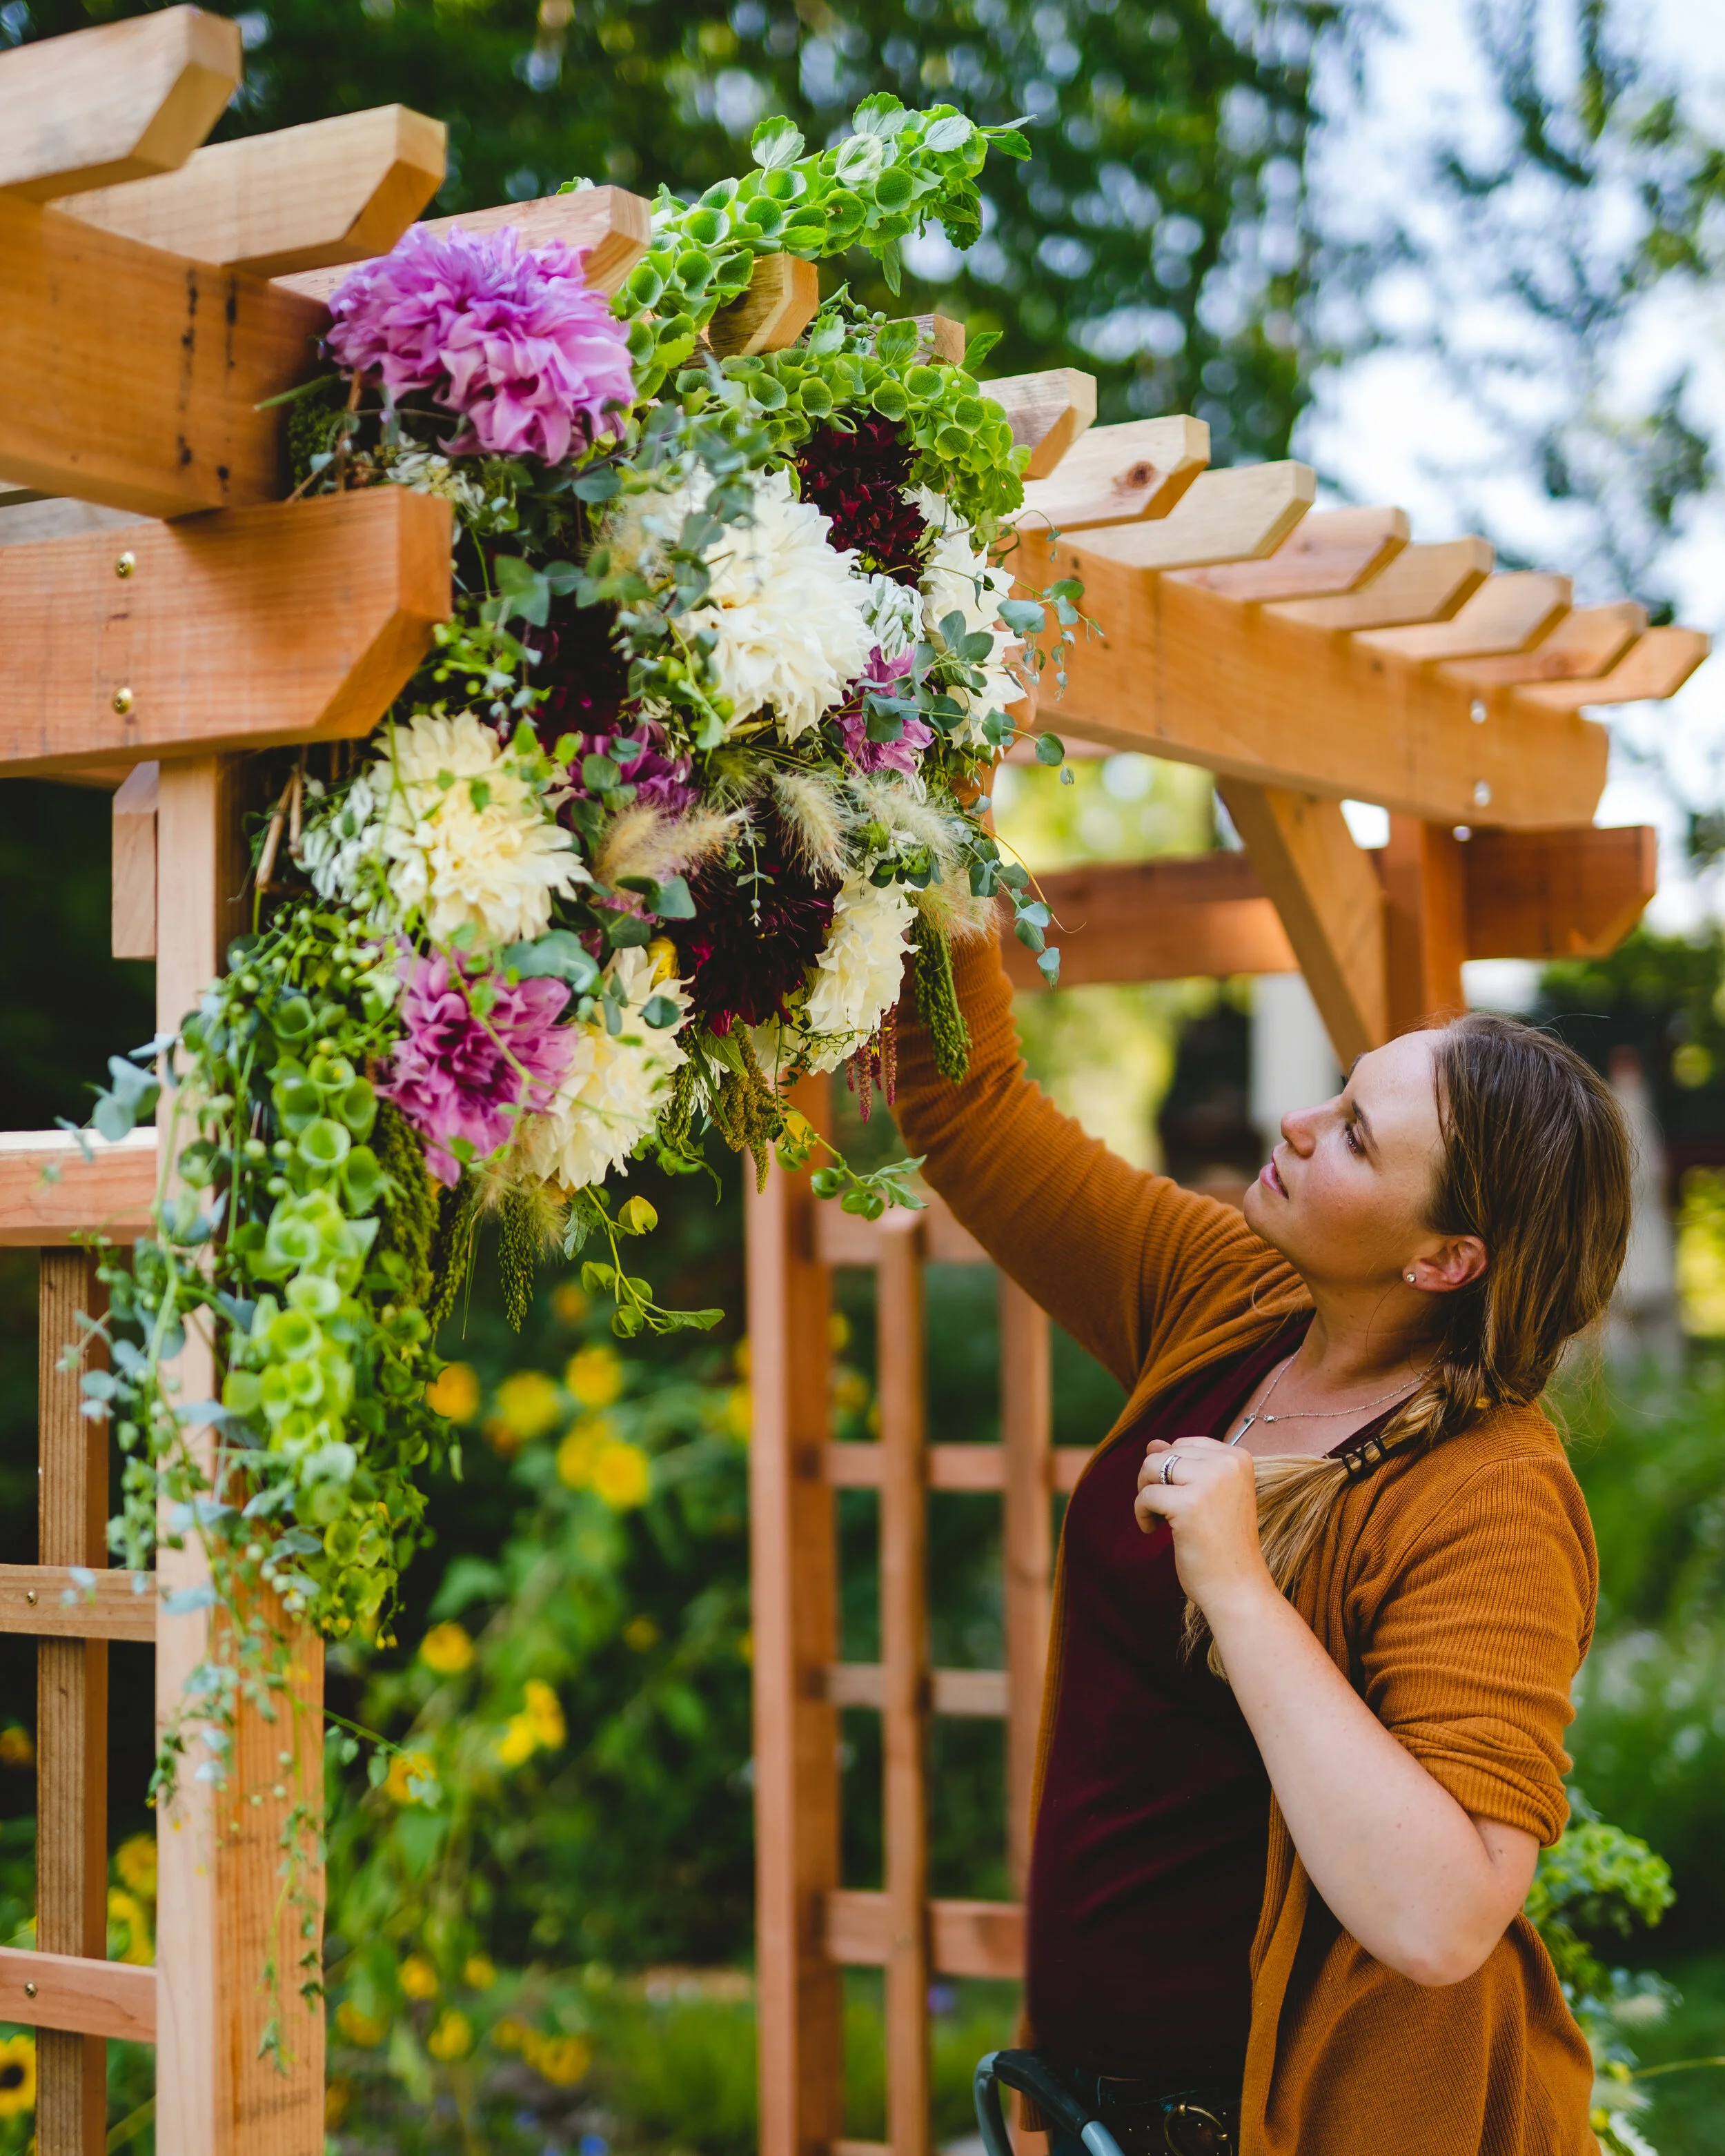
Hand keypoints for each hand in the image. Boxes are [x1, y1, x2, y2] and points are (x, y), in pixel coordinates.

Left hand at [1134, 1437, 1275, 1622]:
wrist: (1238, 1588)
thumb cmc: (1223, 1545)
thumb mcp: (1207, 1496)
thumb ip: (1183, 1465)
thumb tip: (1153, 1443)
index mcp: (1238, 1458)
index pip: (1185, 1444)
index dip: (1173, 1473)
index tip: (1183, 1500)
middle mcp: (1228, 1464)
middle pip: (1165, 1453)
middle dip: (1156, 1481)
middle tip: (1166, 1512)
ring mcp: (1210, 1482)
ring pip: (1152, 1467)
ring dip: (1146, 1494)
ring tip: (1160, 1519)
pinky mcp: (1189, 1504)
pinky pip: (1146, 1495)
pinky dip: (1142, 1514)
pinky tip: (1154, 1530)